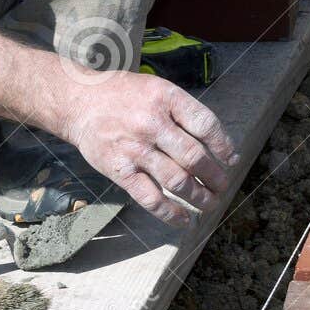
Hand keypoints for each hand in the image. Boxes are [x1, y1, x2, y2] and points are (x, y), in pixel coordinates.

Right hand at [57, 71, 237, 226]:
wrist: (78, 101)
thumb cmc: (124, 96)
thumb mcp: (157, 89)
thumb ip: (184, 112)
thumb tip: (219, 146)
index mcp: (165, 98)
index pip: (206, 125)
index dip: (223, 146)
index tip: (231, 160)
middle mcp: (151, 123)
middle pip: (195, 157)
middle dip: (216, 177)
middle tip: (223, 186)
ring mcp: (135, 149)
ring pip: (178, 181)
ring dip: (200, 197)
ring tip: (211, 203)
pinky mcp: (119, 170)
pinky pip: (150, 198)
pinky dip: (171, 213)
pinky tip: (184, 220)